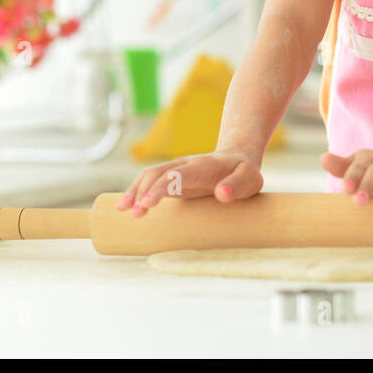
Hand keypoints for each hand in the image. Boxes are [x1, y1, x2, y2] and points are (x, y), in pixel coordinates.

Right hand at [116, 148, 263, 216]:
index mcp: (201, 166)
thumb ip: (236, 186)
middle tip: (135, 214)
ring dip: (135, 191)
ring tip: (122, 210)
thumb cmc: (244, 173)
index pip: (175, 175)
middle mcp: (184, 165)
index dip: (159, 188)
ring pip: (150, 175)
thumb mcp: (249, 179)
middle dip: (142, 191)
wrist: (238, 159)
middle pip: (157, 174)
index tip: (147, 204)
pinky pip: (151, 182)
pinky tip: (126, 206)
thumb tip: (221, 195)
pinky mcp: (174, 179)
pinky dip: (137, 191)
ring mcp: (177, 170)